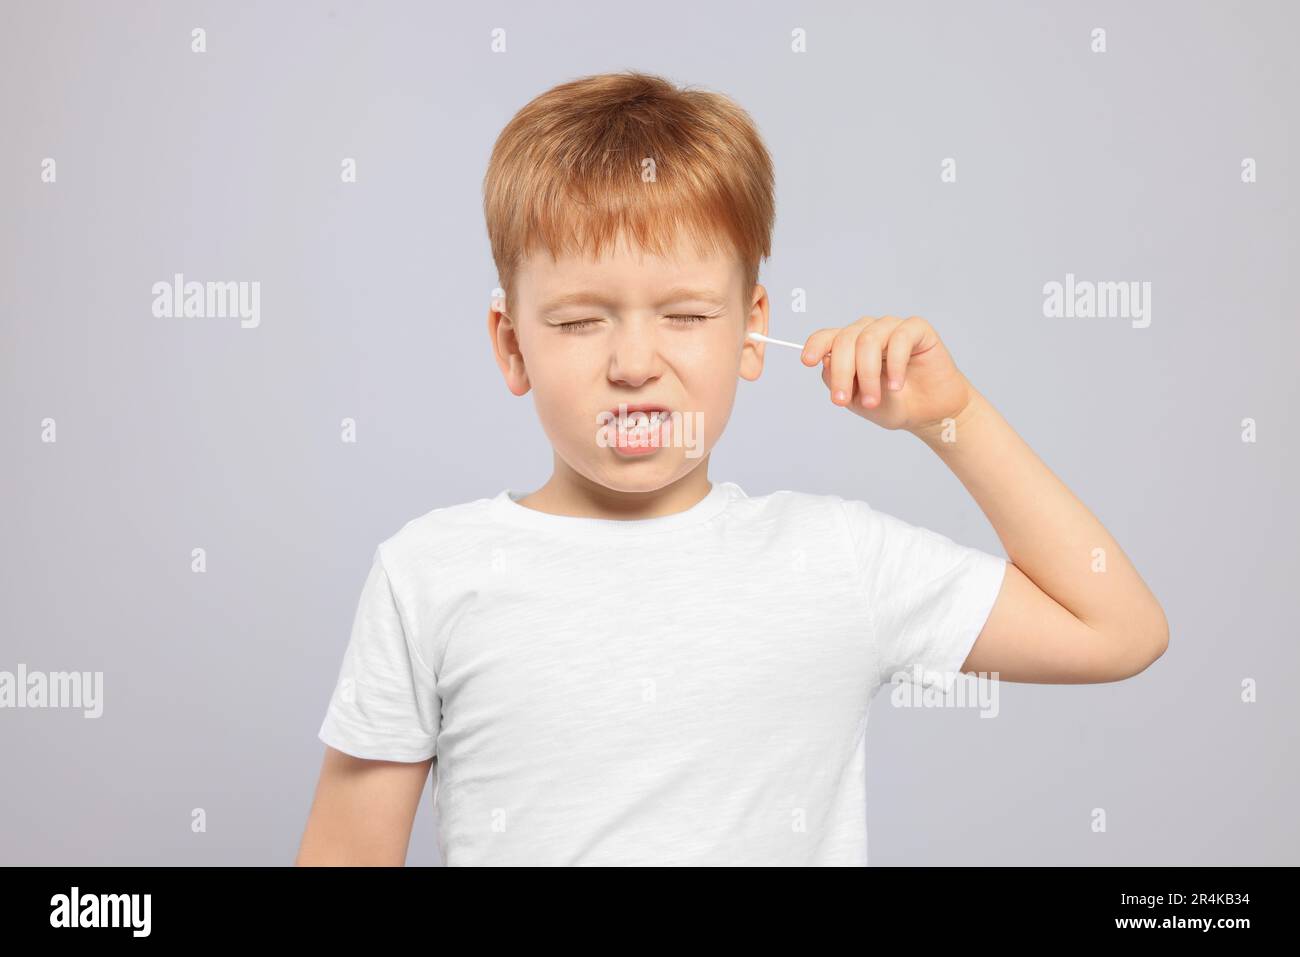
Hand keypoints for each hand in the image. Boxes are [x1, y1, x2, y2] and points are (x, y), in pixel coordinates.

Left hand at [800, 315, 974, 434]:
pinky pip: (900, 338)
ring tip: (873, 400)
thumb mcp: (857, 400)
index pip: (827, 337)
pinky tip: (895, 385)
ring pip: (869, 339)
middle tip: (843, 401)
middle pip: (845, 339)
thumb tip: (826, 361)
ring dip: (867, 373)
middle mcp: (869, 332)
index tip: (807, 361)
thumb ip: (839, 381)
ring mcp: (892, 328)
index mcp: (850, 346)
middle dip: (842, 372)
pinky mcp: (917, 329)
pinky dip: (895, 364)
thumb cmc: (893, 404)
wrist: (929, 414)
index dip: (815, 345)